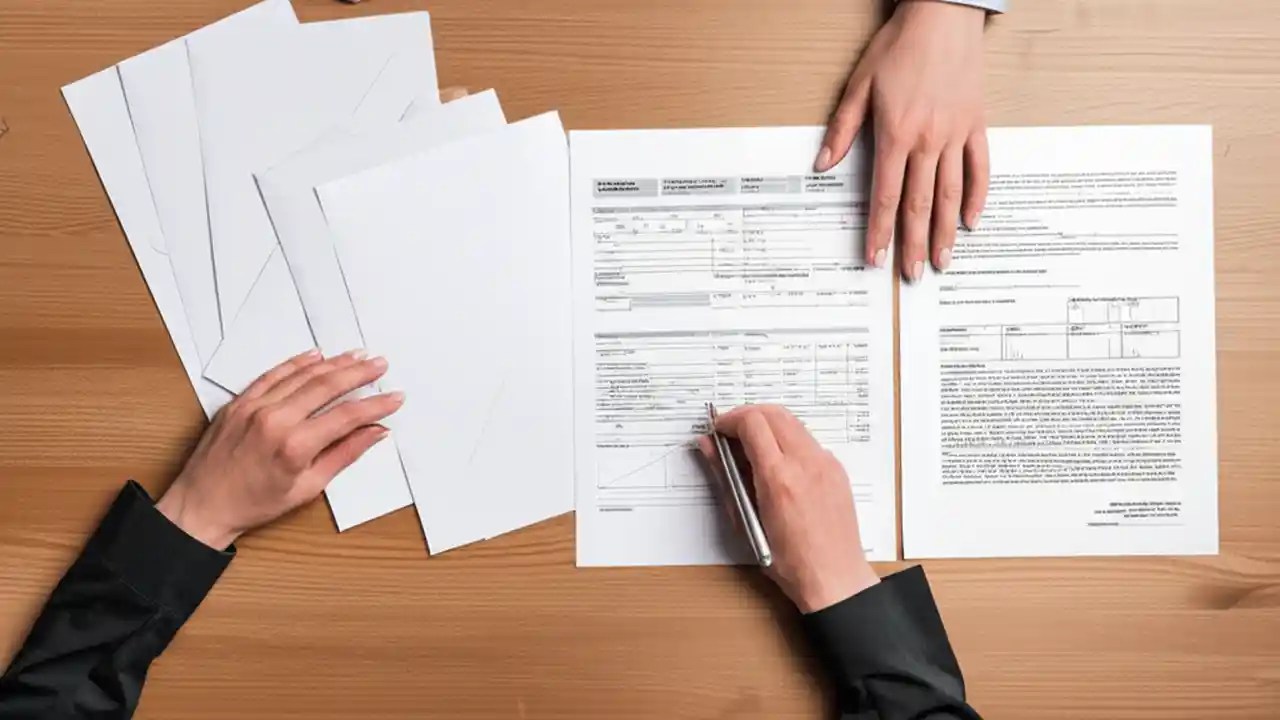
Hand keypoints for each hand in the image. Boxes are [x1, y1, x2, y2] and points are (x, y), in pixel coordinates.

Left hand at [156, 349, 403, 548]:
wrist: (201, 506)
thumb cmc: (253, 503)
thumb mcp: (307, 488)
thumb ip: (344, 455)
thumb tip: (375, 433)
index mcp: (294, 446)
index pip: (346, 416)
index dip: (375, 405)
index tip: (394, 397)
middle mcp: (274, 420)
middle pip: (327, 386)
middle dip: (358, 373)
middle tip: (380, 364)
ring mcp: (253, 407)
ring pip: (302, 375)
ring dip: (333, 363)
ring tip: (357, 356)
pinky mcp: (239, 402)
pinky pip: (273, 375)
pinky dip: (296, 363)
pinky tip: (316, 356)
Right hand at [698, 405, 878, 612]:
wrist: (834, 577)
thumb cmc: (788, 561)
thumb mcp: (746, 520)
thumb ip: (725, 477)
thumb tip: (709, 447)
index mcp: (779, 478)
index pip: (752, 423)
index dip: (730, 420)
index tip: (718, 429)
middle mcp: (806, 463)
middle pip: (773, 413)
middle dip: (747, 415)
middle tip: (731, 432)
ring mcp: (826, 463)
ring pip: (792, 422)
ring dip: (768, 425)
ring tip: (751, 447)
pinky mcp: (837, 469)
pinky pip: (808, 440)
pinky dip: (787, 440)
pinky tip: (778, 462)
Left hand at [816, 0, 989, 280]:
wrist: (943, 16)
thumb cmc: (898, 47)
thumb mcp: (858, 84)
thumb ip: (842, 129)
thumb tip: (822, 164)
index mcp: (896, 134)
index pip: (886, 196)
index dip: (880, 232)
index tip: (876, 259)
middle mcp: (928, 140)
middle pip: (919, 204)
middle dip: (913, 244)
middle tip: (911, 275)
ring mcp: (956, 134)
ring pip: (951, 194)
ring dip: (944, 232)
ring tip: (941, 262)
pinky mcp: (976, 125)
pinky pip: (981, 168)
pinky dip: (978, 196)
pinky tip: (970, 222)